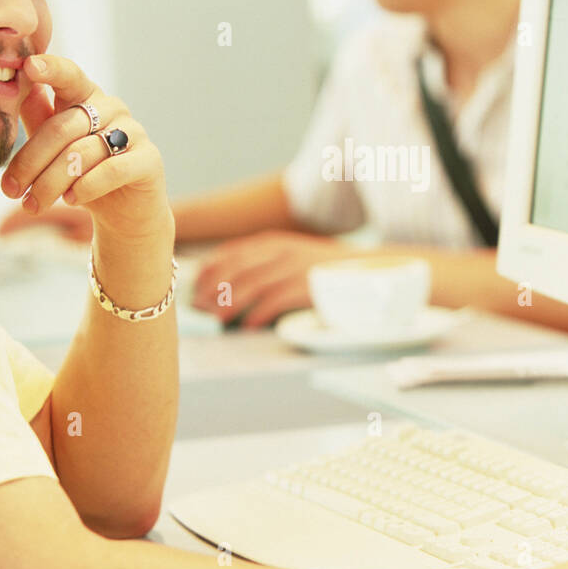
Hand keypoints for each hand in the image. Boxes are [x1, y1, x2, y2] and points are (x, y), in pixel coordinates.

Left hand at [1, 55, 170, 243]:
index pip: (68, 75)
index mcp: (86, 96)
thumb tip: (16, 86)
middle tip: (9, 190)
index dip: (50, 69)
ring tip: (32, 205)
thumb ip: (36, 115)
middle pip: (62, 127)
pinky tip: (70, 200)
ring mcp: (134, 131)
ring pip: (81, 153)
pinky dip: (85, 187)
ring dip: (50, 183)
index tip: (29, 66)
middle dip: (30, 162)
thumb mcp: (52, 144)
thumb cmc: (83, 172)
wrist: (123, 210)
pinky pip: (110, 170)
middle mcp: (112, 107)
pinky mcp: (149, 159)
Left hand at [191, 230, 353, 327]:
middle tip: (199, 308)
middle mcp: (281, 251)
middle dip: (212, 289)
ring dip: (229, 304)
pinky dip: (257, 314)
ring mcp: (294, 267)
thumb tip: (235, 288)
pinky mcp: (306, 286)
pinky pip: (274, 300)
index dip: (209, 271)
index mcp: (275, 242)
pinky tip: (248, 326)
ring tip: (217, 320)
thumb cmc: (328, 270)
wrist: (371, 270)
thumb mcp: (295, 257)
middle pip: (235, 270)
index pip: (231, 253)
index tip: (196, 288)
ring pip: (250, 285)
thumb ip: (268, 265)